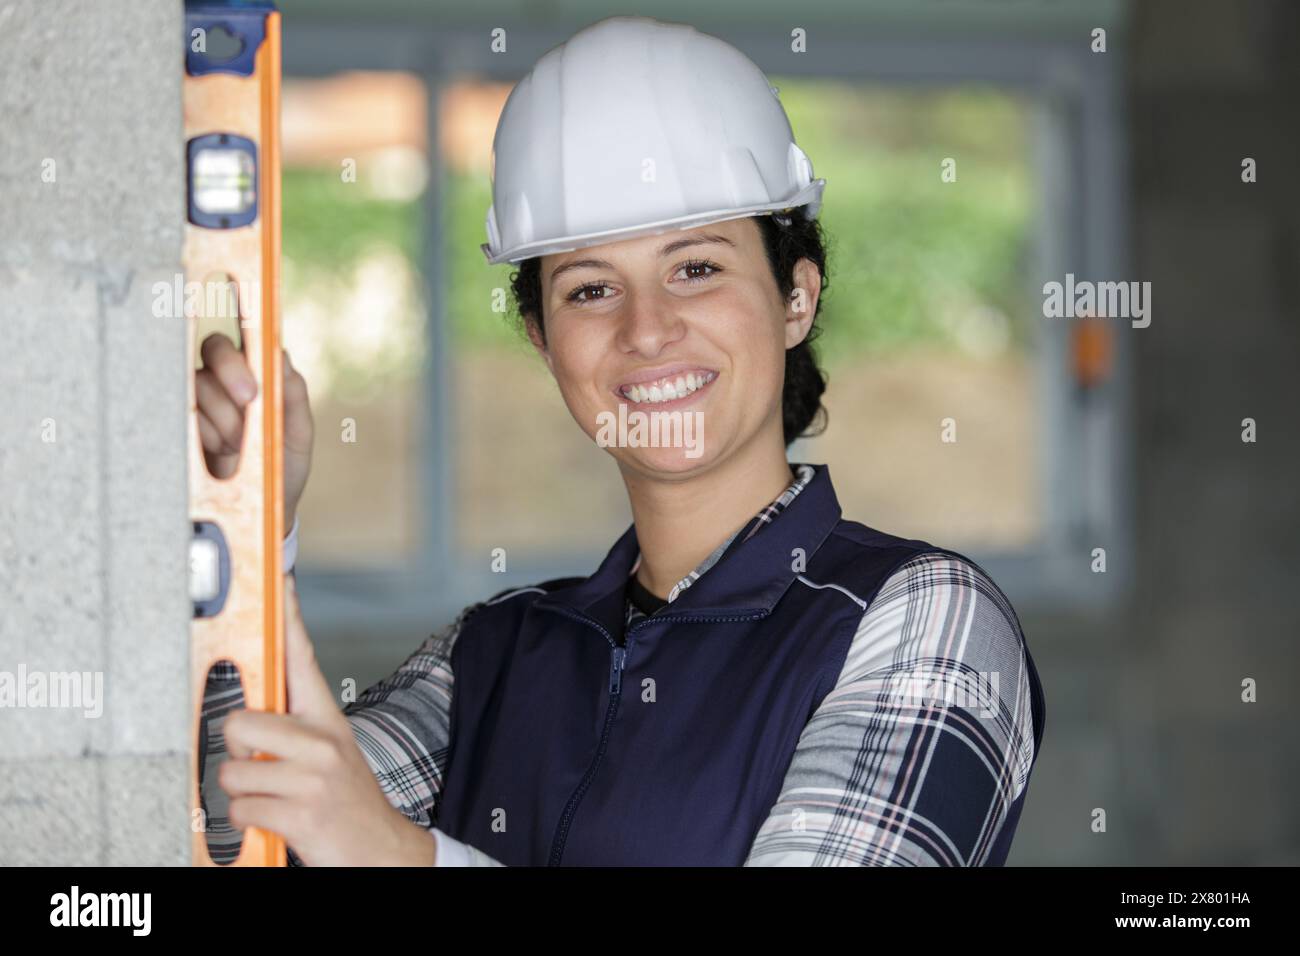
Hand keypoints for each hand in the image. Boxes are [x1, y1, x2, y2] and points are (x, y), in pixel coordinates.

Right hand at [195, 332, 313, 528]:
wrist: (258, 507)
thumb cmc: (281, 464)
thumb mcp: (297, 433)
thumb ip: (293, 395)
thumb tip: (282, 359)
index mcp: (258, 372)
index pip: (248, 338)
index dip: (245, 329)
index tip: (252, 355)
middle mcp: (225, 377)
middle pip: (215, 348)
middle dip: (232, 373)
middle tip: (251, 400)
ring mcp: (199, 396)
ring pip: (200, 383)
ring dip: (224, 418)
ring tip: (240, 445)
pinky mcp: (179, 419)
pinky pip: (185, 413)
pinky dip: (206, 434)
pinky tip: (219, 450)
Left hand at [218, 575, 437, 865]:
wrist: (382, 852)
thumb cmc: (345, 802)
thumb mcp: (328, 754)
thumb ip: (291, 728)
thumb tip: (241, 713)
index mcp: (327, 718)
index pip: (302, 656)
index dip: (287, 616)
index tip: (278, 578)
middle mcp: (323, 740)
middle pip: (239, 722)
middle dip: (237, 754)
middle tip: (261, 768)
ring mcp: (314, 776)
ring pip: (232, 773)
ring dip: (242, 794)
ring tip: (273, 799)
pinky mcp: (303, 811)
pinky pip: (240, 808)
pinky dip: (248, 822)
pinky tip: (276, 821)